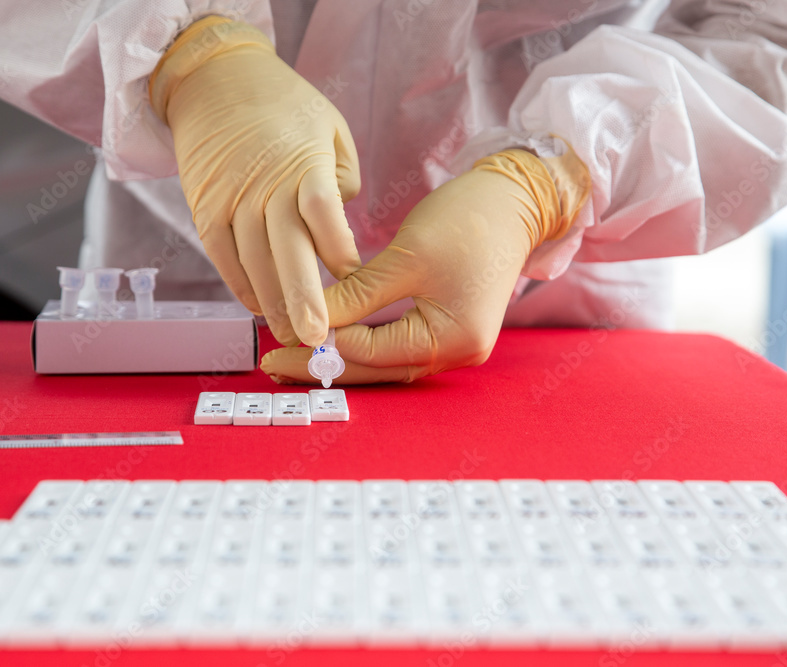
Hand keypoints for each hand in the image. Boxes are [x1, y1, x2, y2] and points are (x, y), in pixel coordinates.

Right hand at [149, 16, 360, 346]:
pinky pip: (223, 258)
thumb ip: (341, 180)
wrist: (212, 79)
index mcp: (304, 164)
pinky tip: (261, 309)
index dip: (338, 251)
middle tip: (318, 337)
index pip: (323, 213)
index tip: (354, 279)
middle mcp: (265, 186)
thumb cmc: (283, 105)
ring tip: (294, 336)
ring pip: (253, 263)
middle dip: (304, 299)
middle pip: (286, 250)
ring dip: (274, 304)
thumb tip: (338, 230)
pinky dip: (242, 287)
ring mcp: (231, 200)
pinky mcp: (206, 210)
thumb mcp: (330, 127)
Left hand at [260, 146, 589, 382]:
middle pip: (378, 369)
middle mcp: (456, 354)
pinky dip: (360, 344)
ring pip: (384, 362)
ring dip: (339, 358)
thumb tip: (310, 320)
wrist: (514, 202)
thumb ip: (357, 295)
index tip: (280, 337)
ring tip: (290, 358)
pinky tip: (328, 340)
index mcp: (452, 340)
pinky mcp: (444, 331)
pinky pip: (394, 347)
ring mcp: (452, 346)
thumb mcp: (406, 257)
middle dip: (324, 365)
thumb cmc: (467, 221)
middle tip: (271, 364)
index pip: (373, 352)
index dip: (325, 345)